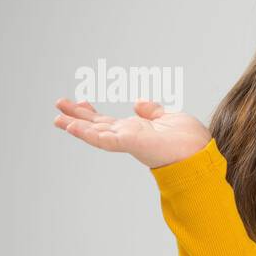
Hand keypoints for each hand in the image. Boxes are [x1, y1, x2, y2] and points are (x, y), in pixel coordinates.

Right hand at [52, 98, 212, 169]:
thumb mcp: (168, 118)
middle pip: (97, 124)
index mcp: (135, 130)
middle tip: (58, 104)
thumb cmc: (189, 140)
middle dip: (77, 115)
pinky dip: (87, 134)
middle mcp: (128, 135)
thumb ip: (152, 112)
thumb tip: (138, 103)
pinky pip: (104, 139)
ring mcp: (127, 140)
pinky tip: (72, 127)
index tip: (81, 102)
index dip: (93, 112)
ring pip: (95, 132)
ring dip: (75, 125)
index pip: (108, 121)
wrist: (199, 154)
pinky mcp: (129, 142)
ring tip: (57, 118)